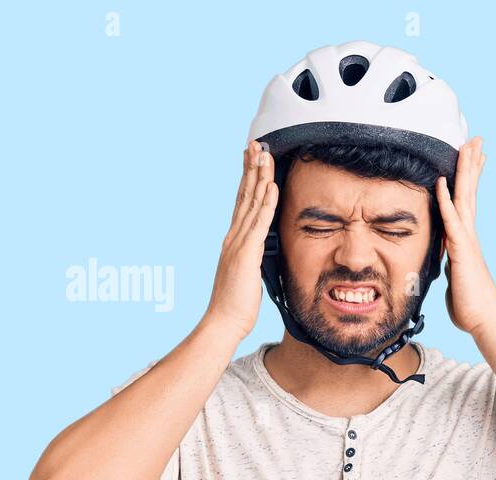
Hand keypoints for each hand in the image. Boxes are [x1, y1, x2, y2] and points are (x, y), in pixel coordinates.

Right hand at [204, 140, 278, 338]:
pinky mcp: (246, 254)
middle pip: (244, 195)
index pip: (243, 202)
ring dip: (259, 176)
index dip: (248, 179)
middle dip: (251, 167)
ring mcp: (238, 243)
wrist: (223, 322)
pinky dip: (266, 203)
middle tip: (256, 143)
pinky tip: (272, 185)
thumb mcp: (247, 275)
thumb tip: (261, 252)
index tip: (253, 157)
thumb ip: (253, 258)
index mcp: (234, 240)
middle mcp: (233, 236)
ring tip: (265, 153)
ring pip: (251, 203)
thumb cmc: (237, 304)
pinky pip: (259, 223)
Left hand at [436, 137, 495, 336]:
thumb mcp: (457, 282)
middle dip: (472, 165)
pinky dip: (446, 199)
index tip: (475, 159)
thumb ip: (452, 268)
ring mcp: (467, 242)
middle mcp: (469, 236)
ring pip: (464, 198)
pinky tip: (442, 180)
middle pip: (470, 193)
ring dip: (465, 171)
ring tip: (468, 146)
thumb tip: (450, 265)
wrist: (485, 323)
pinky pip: (451, 220)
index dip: (470, 180)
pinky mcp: (461, 252)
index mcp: (466, 242)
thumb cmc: (471, 308)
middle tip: (476, 139)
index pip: (467, 203)